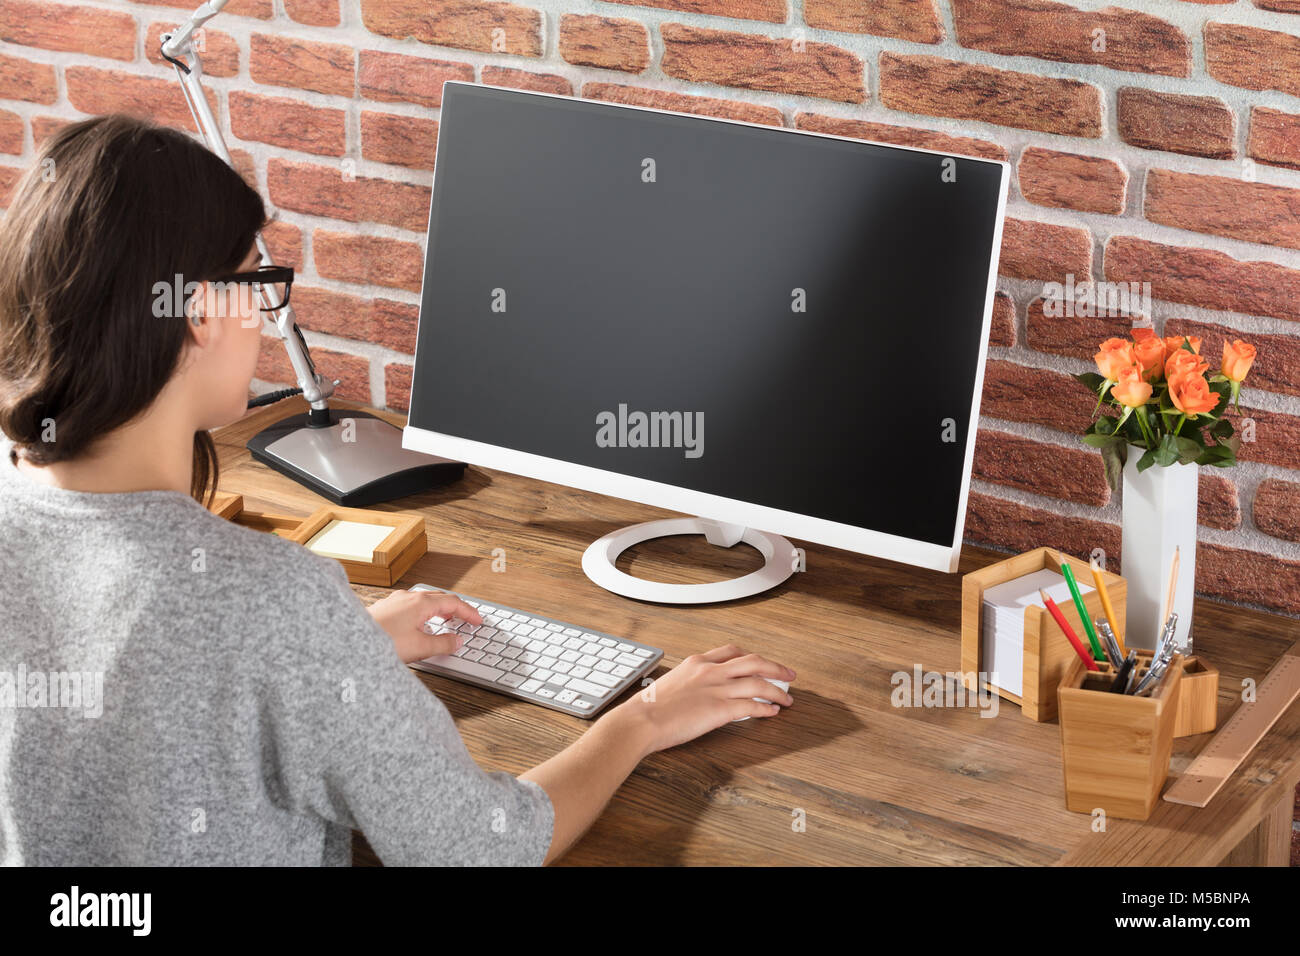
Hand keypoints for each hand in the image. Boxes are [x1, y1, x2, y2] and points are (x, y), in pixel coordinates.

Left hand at [367, 589, 481, 663]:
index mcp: (420, 602)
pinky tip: (419, 627)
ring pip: (423, 602)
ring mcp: (394, 602)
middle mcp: (407, 597)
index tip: (477, 620)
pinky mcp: (384, 609)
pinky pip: (410, 607)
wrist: (350, 643)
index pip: (453, 602)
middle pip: (439, 598)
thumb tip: (456, 641)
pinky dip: (423, 614)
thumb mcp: (420, 647)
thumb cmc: (381, 642)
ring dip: (438, 610)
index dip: (468, 612)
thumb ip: (443, 644)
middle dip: (455, 609)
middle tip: (465, 619)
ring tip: (445, 622)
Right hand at [612, 644, 794, 755]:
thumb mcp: (671, 684)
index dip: (751, 657)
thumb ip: (689, 683)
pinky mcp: (720, 709)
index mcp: (697, 662)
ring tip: (787, 699)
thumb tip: (696, 694)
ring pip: (758, 682)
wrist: (641, 721)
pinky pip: (752, 706)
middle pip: (753, 661)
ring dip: (777, 691)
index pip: (732, 651)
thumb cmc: (648, 708)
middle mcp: (710, 671)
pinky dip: (766, 708)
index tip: (761, 662)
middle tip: (788, 674)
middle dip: (775, 667)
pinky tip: (773, 712)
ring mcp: (717, 689)